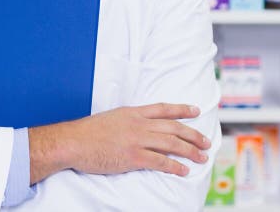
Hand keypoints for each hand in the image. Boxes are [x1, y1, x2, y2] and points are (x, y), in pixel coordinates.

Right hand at [29, 103, 209, 184]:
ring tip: (201, 157)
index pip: (163, 108)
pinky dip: (174, 166)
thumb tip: (138, 129)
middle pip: (174, 127)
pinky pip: (160, 161)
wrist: (73, 141)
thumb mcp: (111, 118)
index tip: (195, 110)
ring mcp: (137, 139)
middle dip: (193, 135)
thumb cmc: (87, 133)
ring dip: (190, 151)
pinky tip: (183, 170)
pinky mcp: (133, 156)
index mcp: (132, 113)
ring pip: (171, 143)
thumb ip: (127, 121)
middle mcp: (138, 124)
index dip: (181, 109)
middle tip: (206, 142)